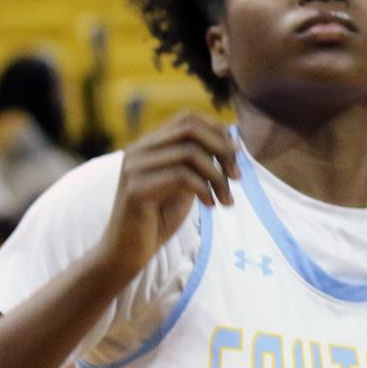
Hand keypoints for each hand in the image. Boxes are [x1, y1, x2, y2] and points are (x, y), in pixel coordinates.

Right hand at [96, 113, 238, 279]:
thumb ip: (199, 164)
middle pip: (190, 130)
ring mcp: (134, 167)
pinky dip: (205, 190)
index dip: (218, 130)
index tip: (238, 154)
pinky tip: (210, 206)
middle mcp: (138, 150)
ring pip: (190, 154)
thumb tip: (231, 145)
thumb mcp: (184, 185)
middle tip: (237, 177)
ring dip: (218, 177)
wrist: (128, 249)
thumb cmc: (158, 218)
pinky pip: (182, 177)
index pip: (187, 118)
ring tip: (225, 199)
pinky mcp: (136, 188)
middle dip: (222, 150)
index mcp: (149, 145)